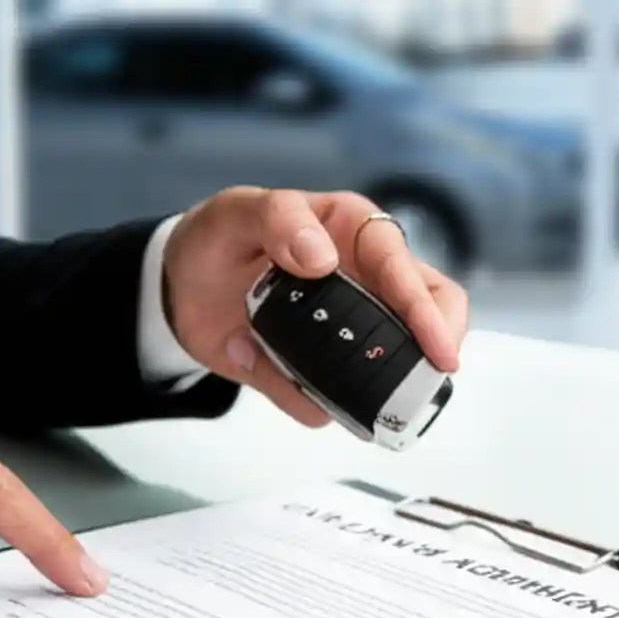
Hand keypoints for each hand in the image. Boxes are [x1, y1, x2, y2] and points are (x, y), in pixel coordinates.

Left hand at [163, 187, 468, 426]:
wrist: (179, 286)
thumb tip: (322, 258)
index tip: (439, 348)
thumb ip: (278, 221)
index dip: (427, 309)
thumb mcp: (237, 213)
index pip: (405, 267)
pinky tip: (300, 397)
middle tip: (426, 383)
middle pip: (427, 315)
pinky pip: (330, 397)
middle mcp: (364, 280)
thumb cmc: (220, 235)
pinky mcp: (319, 367)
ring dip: (381, 387)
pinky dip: (314, 403)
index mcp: (353, 232)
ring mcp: (348, 328)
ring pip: (390, 364)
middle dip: (432, 351)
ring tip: (366, 401)